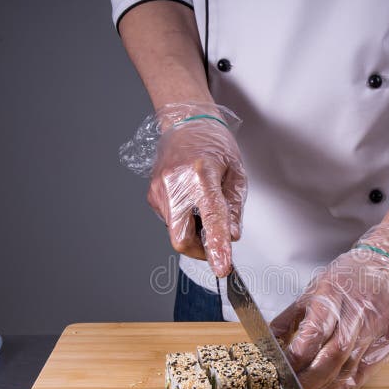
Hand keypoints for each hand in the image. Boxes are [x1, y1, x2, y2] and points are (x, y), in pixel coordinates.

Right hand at [146, 103, 245, 276]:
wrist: (185, 121)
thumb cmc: (213, 142)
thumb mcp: (236, 172)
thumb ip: (234, 207)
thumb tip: (231, 236)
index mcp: (201, 175)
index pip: (211, 220)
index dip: (217, 248)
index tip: (222, 267)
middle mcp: (175, 184)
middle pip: (181, 238)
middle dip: (200, 250)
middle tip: (216, 244)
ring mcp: (159, 190)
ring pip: (176, 231)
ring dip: (194, 231)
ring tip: (204, 206)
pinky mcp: (152, 194)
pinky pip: (170, 220)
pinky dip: (185, 220)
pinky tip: (191, 200)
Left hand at [271, 223, 388, 388]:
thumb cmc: (348, 277)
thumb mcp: (313, 289)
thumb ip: (290, 318)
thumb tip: (267, 345)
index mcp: (333, 294)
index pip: (314, 332)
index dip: (297, 356)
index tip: (281, 370)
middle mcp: (357, 313)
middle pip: (334, 354)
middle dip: (310, 379)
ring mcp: (376, 329)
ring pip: (350, 367)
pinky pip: (364, 373)